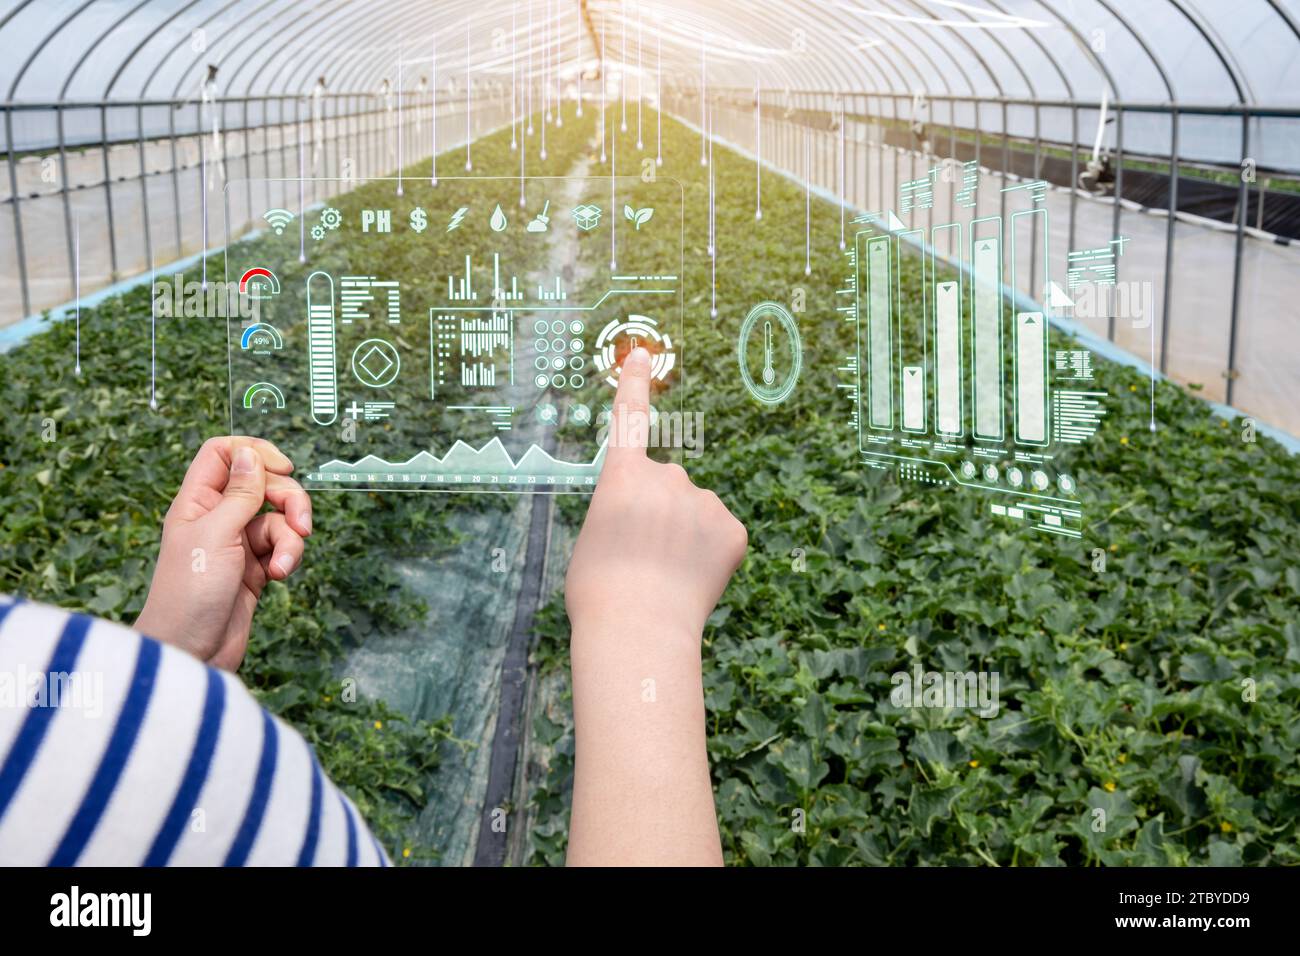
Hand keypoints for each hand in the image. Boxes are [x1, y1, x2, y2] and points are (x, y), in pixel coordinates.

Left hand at [136, 437, 311, 670]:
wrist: (191, 651)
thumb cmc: (190, 592)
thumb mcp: (217, 533)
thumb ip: (240, 492)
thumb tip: (250, 453)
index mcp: (198, 501)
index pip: (224, 454)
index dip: (254, 452)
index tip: (283, 467)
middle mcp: (218, 517)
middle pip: (264, 484)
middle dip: (290, 500)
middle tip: (300, 523)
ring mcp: (237, 543)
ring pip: (279, 519)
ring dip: (291, 538)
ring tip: (285, 564)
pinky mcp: (255, 569)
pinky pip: (282, 548)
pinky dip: (288, 558)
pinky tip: (280, 576)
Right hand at [566, 347, 747, 644]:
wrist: (638, 631)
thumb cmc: (601, 594)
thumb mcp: (595, 540)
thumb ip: (623, 513)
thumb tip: (650, 520)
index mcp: (621, 477)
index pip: (628, 418)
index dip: (634, 385)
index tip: (643, 355)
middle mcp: (666, 476)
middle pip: (666, 486)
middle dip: (660, 514)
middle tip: (643, 559)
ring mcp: (703, 500)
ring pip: (696, 513)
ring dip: (685, 537)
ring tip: (665, 577)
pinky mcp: (733, 529)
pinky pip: (722, 536)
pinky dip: (711, 556)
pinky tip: (693, 581)